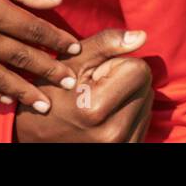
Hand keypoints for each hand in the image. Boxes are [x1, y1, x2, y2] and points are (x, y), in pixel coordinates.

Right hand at [14, 29, 153, 142]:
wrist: (38, 136)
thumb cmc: (51, 93)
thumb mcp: (71, 62)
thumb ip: (106, 43)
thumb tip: (142, 36)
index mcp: (95, 108)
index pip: (139, 69)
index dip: (118, 64)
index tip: (95, 76)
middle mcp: (113, 133)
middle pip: (146, 85)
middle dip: (124, 79)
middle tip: (95, 89)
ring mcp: (121, 145)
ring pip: (147, 101)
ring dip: (128, 95)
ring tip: (99, 102)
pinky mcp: (128, 149)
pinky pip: (145, 118)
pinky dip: (130, 111)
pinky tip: (107, 115)